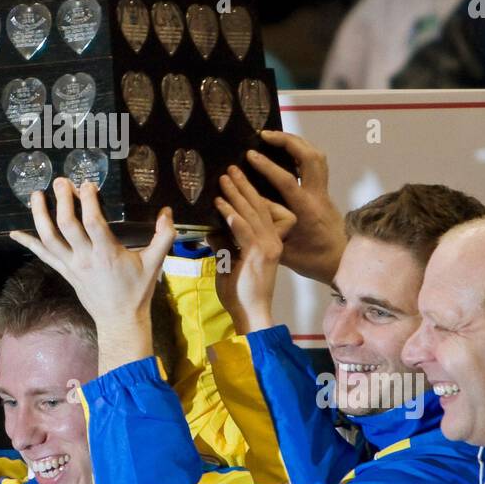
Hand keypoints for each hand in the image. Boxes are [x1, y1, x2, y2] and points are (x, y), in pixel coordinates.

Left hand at [9, 178, 173, 373]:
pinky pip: (43, 255)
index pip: (93, 223)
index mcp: (107, 253)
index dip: (88, 202)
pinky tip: (14, 233)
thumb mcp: (154, 263)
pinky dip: (28, 243)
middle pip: (67, 226)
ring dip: (40, 216)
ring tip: (36, 195)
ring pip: (49, 238)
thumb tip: (168, 211)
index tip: (87, 184)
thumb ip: (163, 236)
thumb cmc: (137, 291)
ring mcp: (71, 265)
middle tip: (60, 181)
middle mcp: (85, 258)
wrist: (119, 320)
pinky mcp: (64, 271)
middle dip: (62, 202)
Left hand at [215, 165, 296, 334]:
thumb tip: (212, 229)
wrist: (251, 314)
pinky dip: (232, 215)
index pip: (260, 211)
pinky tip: (221, 203)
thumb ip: (223, 245)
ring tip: (225, 178)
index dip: (249, 193)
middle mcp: (272, 242)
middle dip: (243, 186)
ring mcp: (268, 247)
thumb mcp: (229, 264)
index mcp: (270, 243)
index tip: (236, 178)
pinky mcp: (259, 255)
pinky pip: (243, 230)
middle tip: (231, 169)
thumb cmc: (240, 294)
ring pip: (251, 214)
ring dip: (236, 194)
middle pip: (258, 207)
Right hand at [249, 132, 346, 284]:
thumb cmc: (313, 261)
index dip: (267, 166)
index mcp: (306, 210)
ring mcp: (324, 191)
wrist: (343, 262)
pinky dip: (302, 151)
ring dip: (296, 142)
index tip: (250, 155)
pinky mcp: (324, 191)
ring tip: (275, 137)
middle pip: (309, 157)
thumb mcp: (285, 253)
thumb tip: (242, 218)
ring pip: (316, 156)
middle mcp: (317, 195)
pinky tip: (287, 152)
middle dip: (287, 141)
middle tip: (264, 135)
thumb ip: (266, 232)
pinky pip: (316, 163)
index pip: (286, 180)